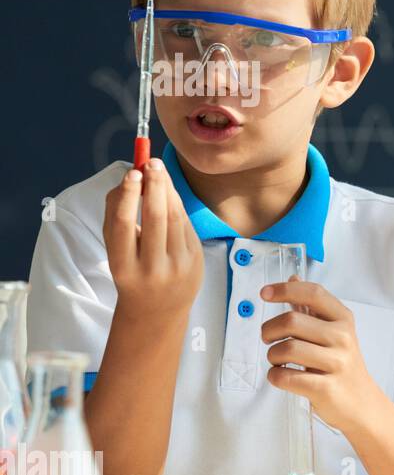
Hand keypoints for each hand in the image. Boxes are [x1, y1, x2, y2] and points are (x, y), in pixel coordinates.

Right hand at [103, 159, 203, 317]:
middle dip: (155, 186)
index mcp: (124, 267)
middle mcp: (152, 269)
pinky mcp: (196, 262)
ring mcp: (178, 267)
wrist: (157, 311)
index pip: (124, 226)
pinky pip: (187, 226)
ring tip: (159, 172)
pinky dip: (177, 206)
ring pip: (175, 219)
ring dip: (168, 191)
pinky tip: (169, 193)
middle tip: (151, 163)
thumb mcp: (115, 250)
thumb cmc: (131, 271)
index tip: (132, 173)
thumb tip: (128, 178)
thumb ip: (115, 216)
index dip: (128, 196)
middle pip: (156, 218)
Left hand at [260, 278, 385, 432]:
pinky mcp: (326, 388)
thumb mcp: (333, 332)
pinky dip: (275, 376)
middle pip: (292, 321)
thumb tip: (292, 278)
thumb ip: (312, 307)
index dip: (285, 290)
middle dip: (269, 330)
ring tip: (277, 361)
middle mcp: (343, 337)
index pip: (313, 293)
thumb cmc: (341, 365)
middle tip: (268, 338)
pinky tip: (281, 376)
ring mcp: (336, 363)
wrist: (362, 403)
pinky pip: (286, 377)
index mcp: (343, 319)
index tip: (264, 293)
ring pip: (286, 349)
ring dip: (272, 356)